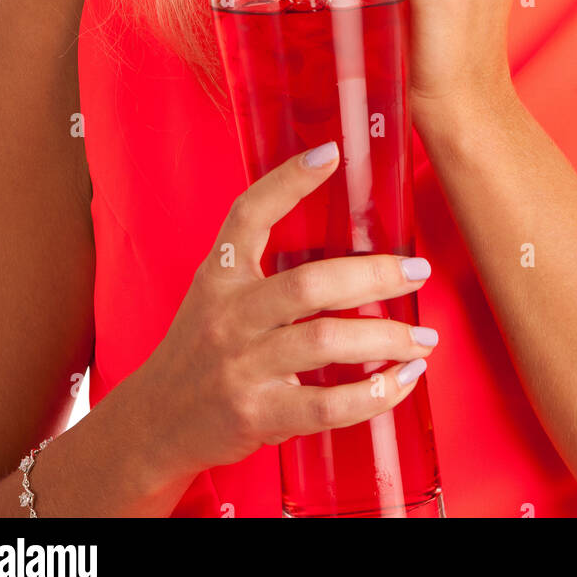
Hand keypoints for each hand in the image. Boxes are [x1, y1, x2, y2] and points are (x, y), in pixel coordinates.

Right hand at [136, 144, 436, 481]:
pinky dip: (375, 394)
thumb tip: (345, 242)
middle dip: (374, 274)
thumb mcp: (215, 294)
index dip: (288, 180)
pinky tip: (403, 380)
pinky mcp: (258, 414)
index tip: (332, 153)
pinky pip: (328, 404)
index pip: (248, 215)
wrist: (154, 423)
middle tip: (418, 271)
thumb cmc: (199, 351)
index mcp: (219, 276)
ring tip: (422, 338)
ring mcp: (242, 366)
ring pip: (326, 341)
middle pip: (309, 284)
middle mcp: (229, 316)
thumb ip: (260, 267)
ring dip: (386, 337)